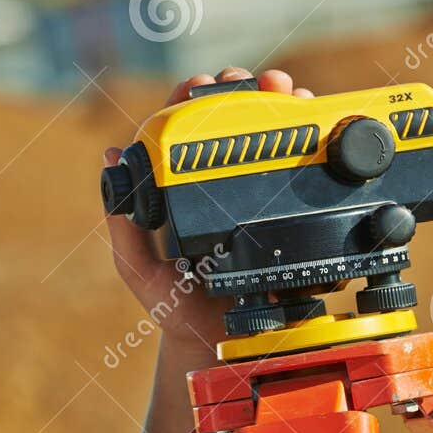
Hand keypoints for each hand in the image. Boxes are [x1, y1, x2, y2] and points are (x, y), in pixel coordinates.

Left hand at [103, 67, 313, 354]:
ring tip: (293, 98)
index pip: (186, 128)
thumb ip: (123, 224)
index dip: (193, 98)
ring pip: (276, 141)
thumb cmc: (175, 307)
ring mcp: (261, 201)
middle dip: (249, 92)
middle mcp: (224, 186)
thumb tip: (111, 158)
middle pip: (237, 123)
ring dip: (287, 109)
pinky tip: (322, 135)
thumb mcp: (139, 269)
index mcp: (184, 188)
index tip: (203, 85)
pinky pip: (308, 180)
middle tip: (260, 84)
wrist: (222, 349)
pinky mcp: (293, 220)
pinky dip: (318, 150)